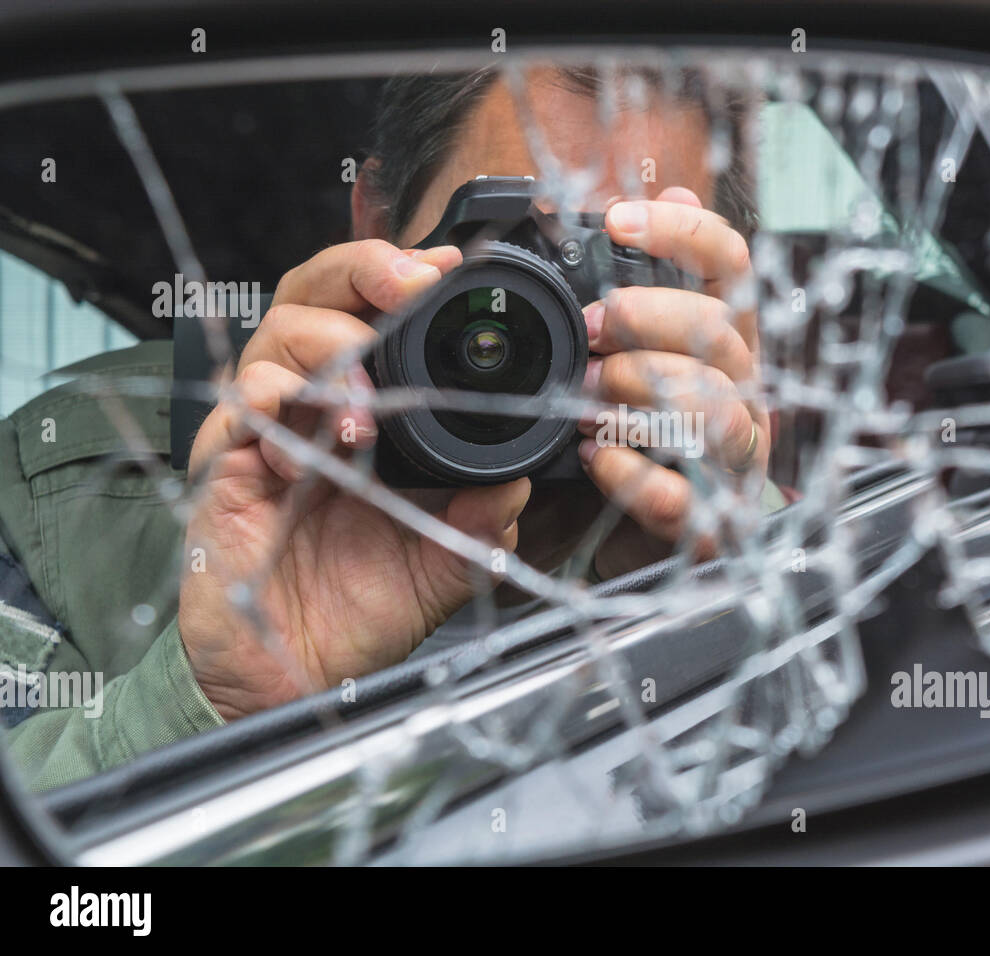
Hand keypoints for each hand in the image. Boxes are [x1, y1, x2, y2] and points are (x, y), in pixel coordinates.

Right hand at [179, 240, 529, 720]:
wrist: (306, 673)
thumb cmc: (366, 606)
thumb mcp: (446, 557)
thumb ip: (483, 515)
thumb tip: (519, 477)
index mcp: (365, 408)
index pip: (373, 313)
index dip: (401, 277)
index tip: (446, 268)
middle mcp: (312, 405)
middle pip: (314, 295)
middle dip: (360, 273)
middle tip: (405, 287)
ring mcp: (266, 432)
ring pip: (274, 340)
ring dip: (328, 354)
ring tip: (365, 409)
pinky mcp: (226, 468)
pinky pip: (239, 413)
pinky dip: (276, 416)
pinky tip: (311, 461)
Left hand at [576, 187, 768, 566]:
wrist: (662, 541)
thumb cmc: (653, 434)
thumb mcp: (651, 349)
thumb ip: (662, 279)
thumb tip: (675, 186)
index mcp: (728, 340)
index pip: (730, 262)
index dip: (680, 229)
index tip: (615, 219)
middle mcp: (744, 389)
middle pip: (718, 330)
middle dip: (645, 321)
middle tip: (591, 330)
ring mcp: (739, 456)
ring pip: (715, 407)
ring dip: (639, 393)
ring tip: (586, 402)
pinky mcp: (717, 519)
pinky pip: (686, 495)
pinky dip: (633, 474)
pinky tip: (594, 459)